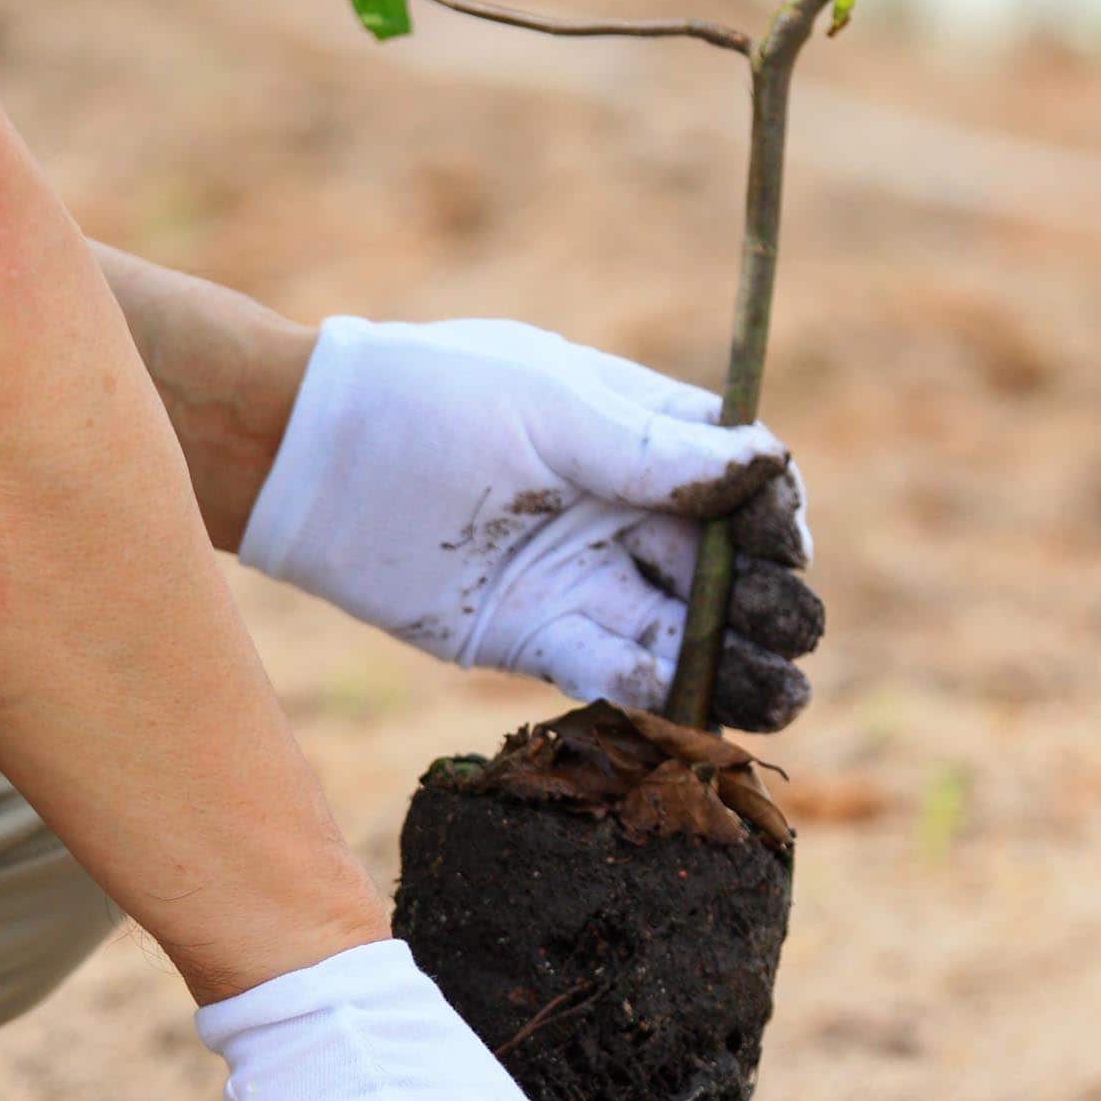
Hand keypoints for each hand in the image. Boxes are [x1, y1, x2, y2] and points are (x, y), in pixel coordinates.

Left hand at [240, 318, 821, 731]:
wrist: (311, 458)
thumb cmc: (429, 399)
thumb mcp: (550, 406)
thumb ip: (652, 450)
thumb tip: (765, 468)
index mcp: (641, 436)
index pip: (741, 482)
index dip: (773, 516)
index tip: (782, 541)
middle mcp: (624, 514)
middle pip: (724, 569)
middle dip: (765, 604)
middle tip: (790, 630)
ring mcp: (584, 580)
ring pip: (679, 632)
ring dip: (730, 666)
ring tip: (777, 699)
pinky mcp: (538, 638)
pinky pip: (611, 672)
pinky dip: (651, 690)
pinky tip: (687, 701)